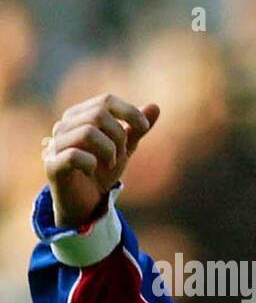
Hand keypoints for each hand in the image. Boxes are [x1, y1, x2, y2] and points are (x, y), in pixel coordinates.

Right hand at [42, 94, 159, 227]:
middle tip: (121, 155)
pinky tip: (92, 172)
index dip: (130, 112)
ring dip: (109, 151)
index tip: (144, 127)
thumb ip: (136, 129)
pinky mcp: (52, 165)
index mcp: (81, 116)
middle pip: (99, 114)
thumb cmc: (102, 171)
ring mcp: (55, 144)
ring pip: (88, 132)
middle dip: (119, 136)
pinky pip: (74, 155)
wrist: (87, 202)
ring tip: (110, 164)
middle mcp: (64, 125)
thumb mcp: (124, 148)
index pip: (106, 100)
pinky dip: (91, 164)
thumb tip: (155, 106)